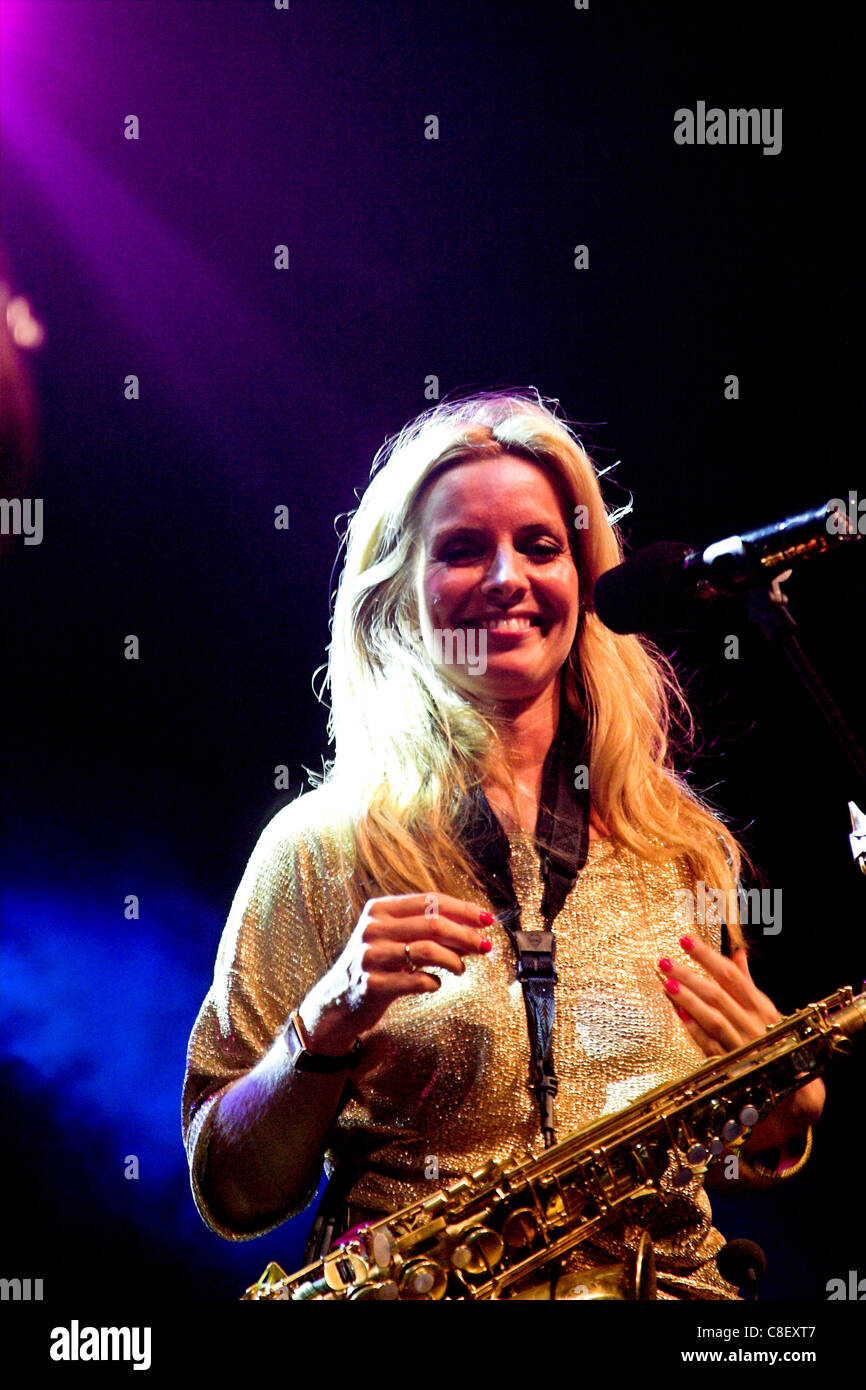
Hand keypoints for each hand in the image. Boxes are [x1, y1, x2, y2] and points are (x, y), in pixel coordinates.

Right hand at [297, 892, 493, 1055]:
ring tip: (461, 968)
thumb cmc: (374, 966)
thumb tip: (473, 931)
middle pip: (433, 923)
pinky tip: (436, 984)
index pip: (430, 900)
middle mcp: (373, 928)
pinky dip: (433, 982)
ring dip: (454, 960)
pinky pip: (416, 980)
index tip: (486, 919)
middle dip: (466, 934)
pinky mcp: (371, 983)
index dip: (462, 909)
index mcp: (380, 909)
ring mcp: (370, 955)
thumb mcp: (395, 940)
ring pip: (427, 950)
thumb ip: (428, 932)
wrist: (337, 1002)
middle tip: (484, 946)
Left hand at [658, 935, 824, 1152]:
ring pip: (714, 1018)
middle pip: (718, 994)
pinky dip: (696, 1030)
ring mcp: (742, 1044)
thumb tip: (737, 952)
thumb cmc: (777, 1039)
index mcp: (760, 1005)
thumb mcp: (764, 1008)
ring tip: (667, 983)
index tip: (685, 940)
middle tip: (664, 960)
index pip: (730, 974)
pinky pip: (711, 1046)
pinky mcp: (733, 1065)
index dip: (707, 956)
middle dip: (690, 975)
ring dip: (689, 1001)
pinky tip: (679, 1014)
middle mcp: (753, 1022)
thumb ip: (746, 981)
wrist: (796, 1088)